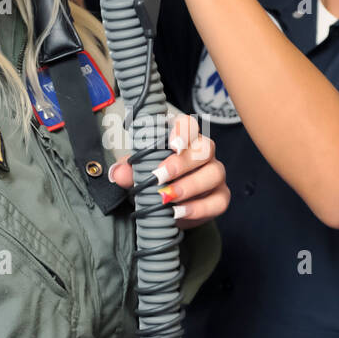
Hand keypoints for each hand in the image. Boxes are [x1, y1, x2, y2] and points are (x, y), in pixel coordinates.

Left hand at [107, 114, 228, 229]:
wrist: (164, 209)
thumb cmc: (153, 182)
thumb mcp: (136, 174)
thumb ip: (128, 171)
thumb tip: (118, 173)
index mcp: (184, 138)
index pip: (189, 125)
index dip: (183, 131)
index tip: (171, 144)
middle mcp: (204, 153)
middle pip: (205, 148)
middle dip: (182, 163)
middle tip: (160, 177)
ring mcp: (215, 174)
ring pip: (214, 173)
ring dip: (189, 186)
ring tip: (166, 198)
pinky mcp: (220, 197)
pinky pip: (217, 202)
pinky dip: (198, 208)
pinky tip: (178, 212)